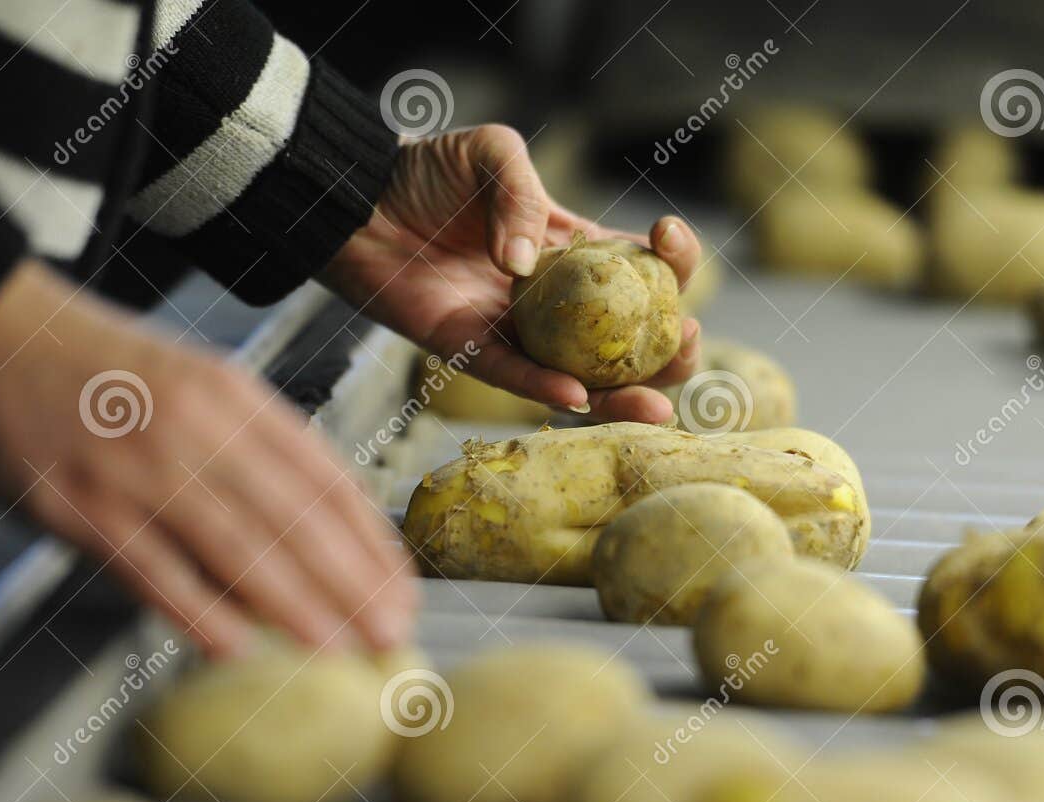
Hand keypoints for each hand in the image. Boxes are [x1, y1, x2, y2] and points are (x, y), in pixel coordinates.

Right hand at [0, 260, 416, 656]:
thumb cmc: (106, 373)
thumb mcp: (198, 385)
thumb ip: (256, 454)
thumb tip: (314, 540)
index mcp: (236, 398)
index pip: (326, 479)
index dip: (371, 543)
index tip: (401, 591)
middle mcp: (198, 429)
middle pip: (294, 518)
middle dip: (353, 584)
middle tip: (390, 635)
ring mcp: (138, 469)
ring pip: (236, 547)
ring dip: (295, 606)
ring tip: (339, 649)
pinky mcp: (80, 507)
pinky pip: (152, 571)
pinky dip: (197, 612)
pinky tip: (236, 648)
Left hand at [322, 124, 703, 422]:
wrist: (356, 197)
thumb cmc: (424, 169)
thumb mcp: (489, 152)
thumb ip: (520, 190)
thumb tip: (529, 262)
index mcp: (573, 249)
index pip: (640, 268)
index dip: (671, 261)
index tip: (670, 241)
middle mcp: (553, 300)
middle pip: (626, 339)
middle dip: (670, 350)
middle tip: (688, 345)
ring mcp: (513, 328)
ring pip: (579, 376)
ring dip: (620, 395)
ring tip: (658, 406)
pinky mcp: (466, 349)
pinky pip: (511, 376)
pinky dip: (543, 390)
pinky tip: (577, 399)